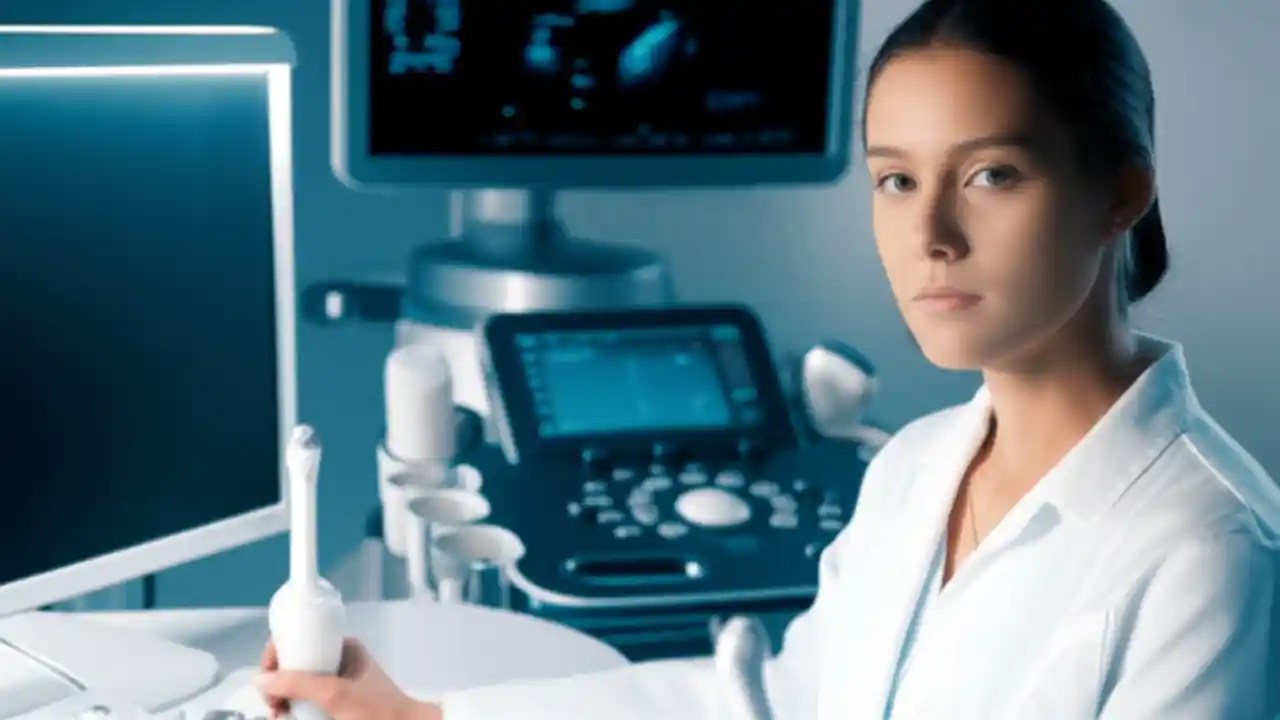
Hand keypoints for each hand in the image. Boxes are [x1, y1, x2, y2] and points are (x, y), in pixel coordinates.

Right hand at [256, 635, 442, 719]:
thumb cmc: (374, 710)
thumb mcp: (333, 693)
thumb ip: (297, 684)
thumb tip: (259, 679)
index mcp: (342, 647)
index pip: (298, 641)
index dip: (275, 658)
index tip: (266, 682)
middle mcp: (339, 661)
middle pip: (295, 666)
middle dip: (278, 686)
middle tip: (273, 708)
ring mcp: (339, 683)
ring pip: (300, 687)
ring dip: (285, 701)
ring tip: (280, 717)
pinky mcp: (340, 705)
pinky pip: (310, 702)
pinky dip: (297, 710)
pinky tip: (291, 719)